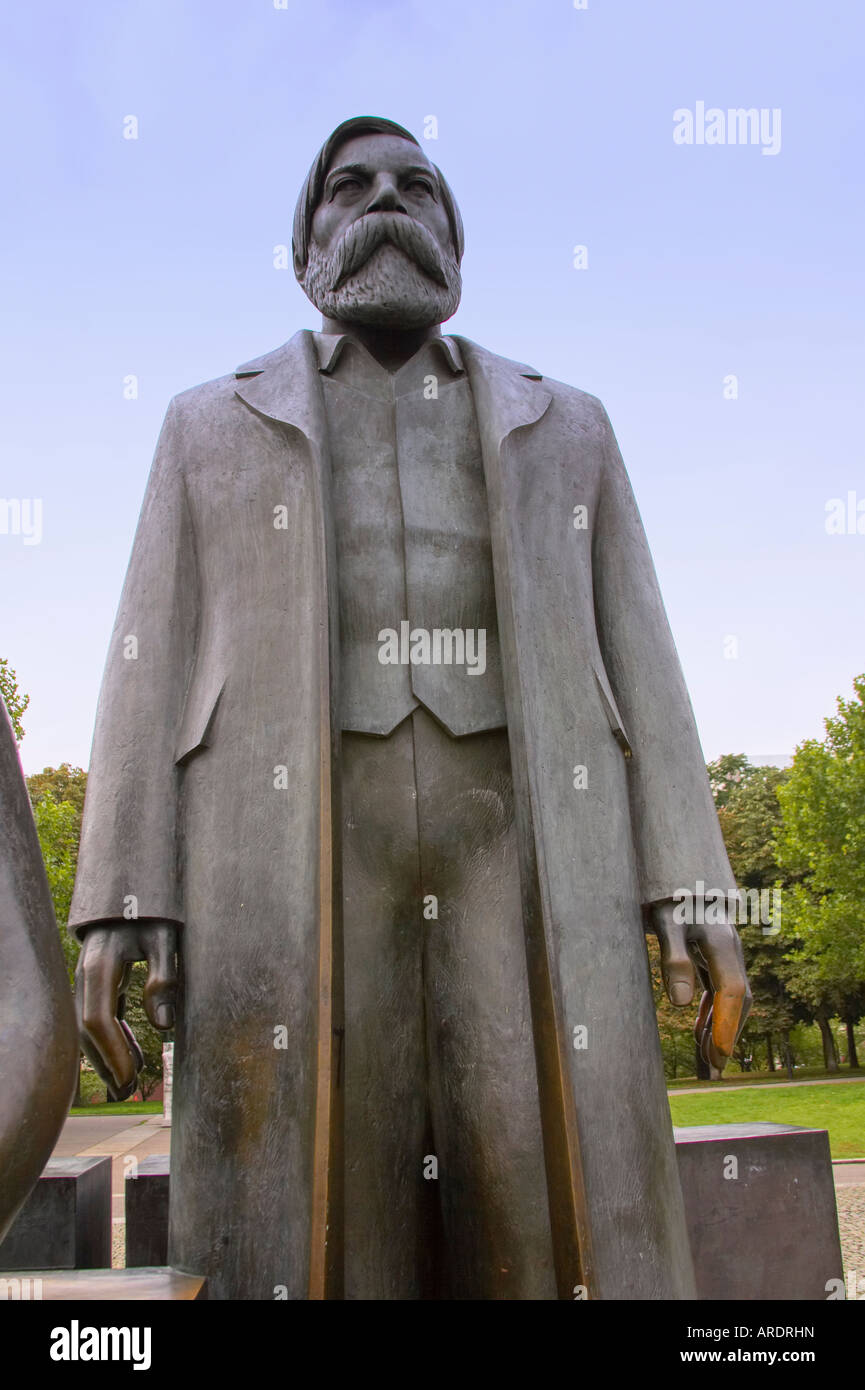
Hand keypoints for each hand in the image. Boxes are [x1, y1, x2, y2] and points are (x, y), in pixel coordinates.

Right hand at [75, 920, 177, 1100]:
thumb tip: (164, 1025)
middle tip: (127, 1093)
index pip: (98, 1019)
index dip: (111, 1052)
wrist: (133, 888)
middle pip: (87, 1029)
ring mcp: (90, 979)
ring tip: (130, 1085)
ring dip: (108, 1057)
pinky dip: (116, 1040)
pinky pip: (102, 1017)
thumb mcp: (165, 937)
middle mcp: (87, 976)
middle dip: (106, 1063)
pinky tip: (135, 1059)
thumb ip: (164, 975)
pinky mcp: (101, 981)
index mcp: (100, 967)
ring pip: (90, 1027)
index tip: (129, 1078)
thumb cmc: (152, 910)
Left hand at [650, 899, 750, 1071]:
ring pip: (730, 999)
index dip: (726, 1023)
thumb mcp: (666, 924)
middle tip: (714, 1068)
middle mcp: (729, 950)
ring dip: (720, 1029)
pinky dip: (711, 1016)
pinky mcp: (713, 957)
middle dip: (727, 1034)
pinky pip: (718, 992)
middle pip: (737, 999)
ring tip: (708, 1064)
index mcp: (721, 941)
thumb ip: (673, 960)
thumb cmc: (667, 899)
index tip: (719, 1053)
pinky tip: (699, 1037)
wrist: (673, 879)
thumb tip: (679, 1005)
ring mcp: (724, 954)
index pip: (731, 990)